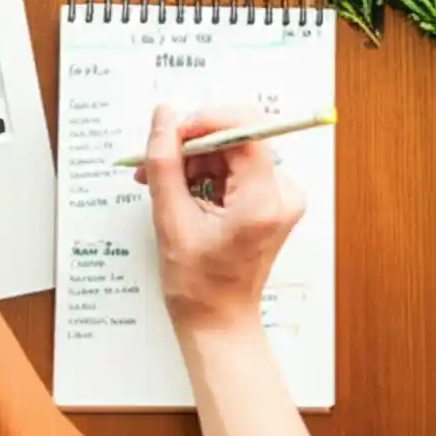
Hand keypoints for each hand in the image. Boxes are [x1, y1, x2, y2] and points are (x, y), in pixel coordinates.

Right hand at [137, 105, 304, 332]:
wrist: (217, 319)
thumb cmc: (198, 283)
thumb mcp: (170, 218)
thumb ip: (164, 162)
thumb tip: (163, 117)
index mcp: (264, 201)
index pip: (245, 130)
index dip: (203, 123)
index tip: (171, 133)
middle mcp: (283, 194)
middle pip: (236, 139)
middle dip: (190, 145)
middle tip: (153, 164)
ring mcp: (280, 197)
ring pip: (231, 151)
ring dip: (192, 160)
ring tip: (160, 183)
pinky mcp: (270, 200)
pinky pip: (234, 167)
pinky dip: (204, 173)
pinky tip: (179, 191)